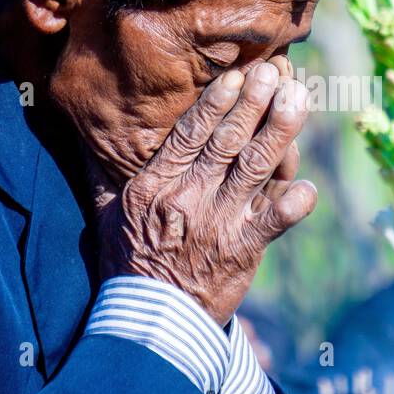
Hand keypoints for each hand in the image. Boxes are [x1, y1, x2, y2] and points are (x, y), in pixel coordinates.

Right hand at [87, 60, 315, 324]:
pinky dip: (292, 205)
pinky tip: (308, 187)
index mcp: (155, 184)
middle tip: (274, 72)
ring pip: (255, 168)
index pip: (189, 134)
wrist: (147, 321)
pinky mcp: (242, 250)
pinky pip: (272, 222)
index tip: (236, 75)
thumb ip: (102, 173)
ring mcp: (219, 222)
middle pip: (227, 141)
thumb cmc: (126, 263)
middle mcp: (189, 197)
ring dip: (280, 131)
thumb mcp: (106, 213)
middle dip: (253, 101)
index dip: (215, 102)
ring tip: (298, 99)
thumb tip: (85, 136)